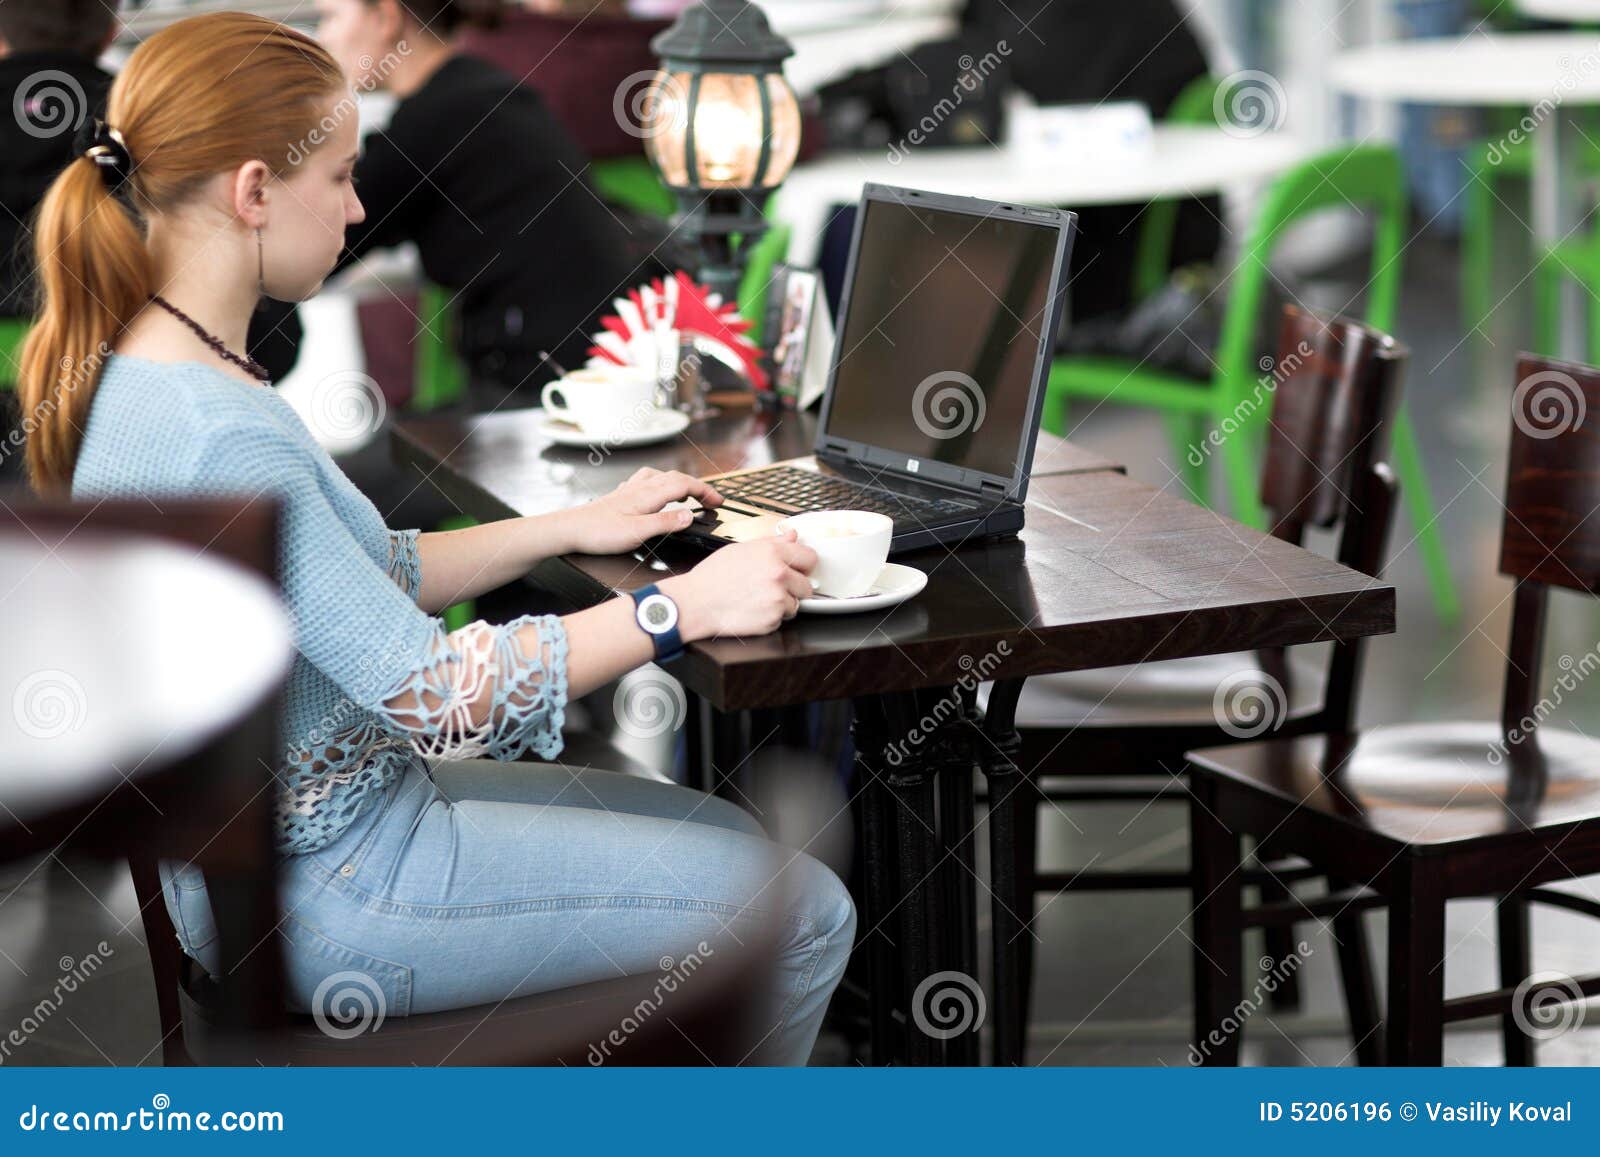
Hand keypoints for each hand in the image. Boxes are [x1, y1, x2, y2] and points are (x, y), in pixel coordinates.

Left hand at [559, 467, 723, 555]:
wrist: (569, 529)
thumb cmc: (598, 532)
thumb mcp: (637, 533)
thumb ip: (665, 522)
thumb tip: (690, 515)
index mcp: (647, 495)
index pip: (684, 485)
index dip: (705, 491)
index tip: (718, 501)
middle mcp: (639, 488)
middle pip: (675, 478)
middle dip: (697, 486)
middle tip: (711, 499)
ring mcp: (629, 490)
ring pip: (660, 477)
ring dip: (678, 482)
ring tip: (686, 493)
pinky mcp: (619, 496)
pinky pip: (645, 482)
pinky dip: (658, 483)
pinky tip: (653, 491)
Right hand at [663, 530, 816, 639]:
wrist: (696, 603)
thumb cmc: (713, 576)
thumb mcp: (740, 549)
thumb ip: (771, 543)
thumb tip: (792, 537)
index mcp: (772, 553)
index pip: (810, 557)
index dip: (804, 564)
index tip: (800, 569)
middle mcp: (778, 575)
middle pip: (807, 585)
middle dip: (794, 587)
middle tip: (774, 587)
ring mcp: (777, 599)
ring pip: (795, 604)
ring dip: (782, 604)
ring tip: (759, 598)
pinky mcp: (772, 619)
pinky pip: (782, 619)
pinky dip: (771, 617)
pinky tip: (754, 608)